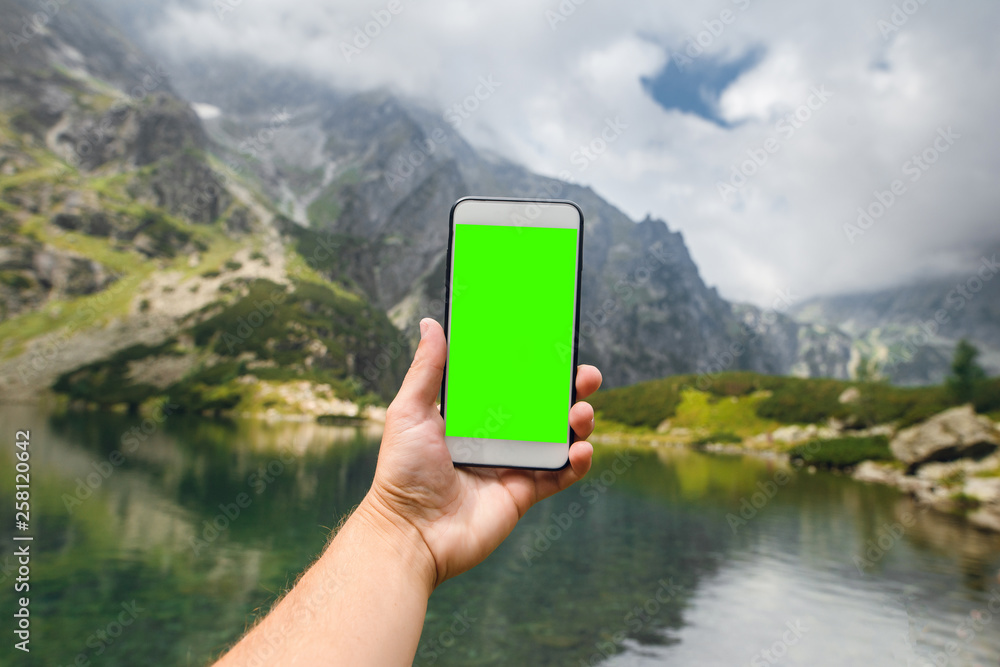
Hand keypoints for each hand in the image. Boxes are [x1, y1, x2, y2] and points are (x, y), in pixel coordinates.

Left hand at [358, 318, 600, 589]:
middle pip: (541, 406)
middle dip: (568, 389)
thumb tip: (430, 323)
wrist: (411, 533)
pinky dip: (577, 462)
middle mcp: (494, 436)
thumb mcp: (409, 412)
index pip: (509, 382)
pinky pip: (560, 475)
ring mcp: (512, 464)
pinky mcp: (524, 493)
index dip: (533, 364)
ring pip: (557, 437)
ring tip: (582, 413)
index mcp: (470, 414)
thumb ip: (426, 369)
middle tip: (586, 375)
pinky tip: (581, 450)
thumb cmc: (402, 473)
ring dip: (578, 421)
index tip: (555, 344)